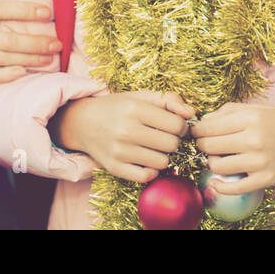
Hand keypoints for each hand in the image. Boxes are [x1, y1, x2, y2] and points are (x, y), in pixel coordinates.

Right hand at [51, 91, 195, 182]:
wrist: (82, 122)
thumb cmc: (117, 108)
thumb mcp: (140, 96)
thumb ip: (168, 100)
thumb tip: (192, 113)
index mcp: (135, 108)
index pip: (177, 125)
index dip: (182, 127)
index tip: (174, 126)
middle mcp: (127, 130)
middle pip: (171, 145)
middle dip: (173, 141)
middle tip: (164, 137)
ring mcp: (119, 151)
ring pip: (162, 162)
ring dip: (163, 156)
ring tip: (154, 148)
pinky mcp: (114, 167)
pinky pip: (146, 177)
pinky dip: (151, 171)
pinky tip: (146, 160)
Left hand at [191, 102, 274, 194]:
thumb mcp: (258, 108)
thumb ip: (229, 111)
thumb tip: (204, 122)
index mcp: (250, 118)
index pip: (208, 127)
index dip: (197, 130)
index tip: (197, 132)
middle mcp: (254, 139)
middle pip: (209, 146)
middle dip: (202, 145)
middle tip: (206, 144)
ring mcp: (260, 161)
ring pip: (218, 167)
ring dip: (212, 163)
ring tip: (219, 158)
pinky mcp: (266, 179)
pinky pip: (234, 188)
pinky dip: (221, 187)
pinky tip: (217, 182)